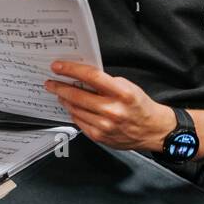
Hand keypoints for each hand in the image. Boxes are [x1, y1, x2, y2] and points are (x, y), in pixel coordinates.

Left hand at [43, 61, 175, 150]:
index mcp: (122, 93)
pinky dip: (74, 113)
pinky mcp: (100, 136)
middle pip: (77, 95)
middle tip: (50, 82)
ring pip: (75, 109)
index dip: (71, 70)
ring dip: (64, 100)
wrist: (152, 130)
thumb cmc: (139, 106)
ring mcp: (105, 125)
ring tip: (60, 94)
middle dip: (60, 87)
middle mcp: (113, 110)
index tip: (58, 67)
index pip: (91, 77)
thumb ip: (106, 83)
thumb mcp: (128, 87)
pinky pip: (79, 122)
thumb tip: (82, 77)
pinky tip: (72, 107)